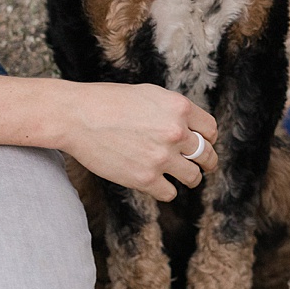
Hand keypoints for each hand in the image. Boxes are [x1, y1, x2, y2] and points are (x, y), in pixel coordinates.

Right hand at [60, 82, 218, 201]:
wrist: (78, 117)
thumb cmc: (109, 102)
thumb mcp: (150, 95)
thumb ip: (174, 111)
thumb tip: (191, 128)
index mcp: (180, 108)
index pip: (211, 130)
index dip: (207, 139)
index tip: (202, 144)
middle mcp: (176, 132)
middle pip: (207, 155)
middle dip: (206, 161)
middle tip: (202, 166)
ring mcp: (161, 157)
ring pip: (193, 177)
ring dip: (189, 178)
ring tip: (182, 176)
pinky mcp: (145, 179)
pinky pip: (170, 193)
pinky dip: (166, 190)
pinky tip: (158, 183)